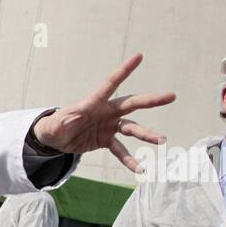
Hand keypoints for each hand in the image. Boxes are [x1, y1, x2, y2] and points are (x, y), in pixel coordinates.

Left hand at [30, 53, 174, 172]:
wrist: (55, 140)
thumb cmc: (55, 126)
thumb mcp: (56, 124)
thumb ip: (65, 120)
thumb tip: (74, 116)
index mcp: (94, 102)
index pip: (110, 83)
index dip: (124, 71)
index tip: (138, 56)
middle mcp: (106, 111)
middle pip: (131, 103)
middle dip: (151, 100)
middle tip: (171, 96)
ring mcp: (109, 126)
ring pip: (132, 128)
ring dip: (146, 134)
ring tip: (161, 140)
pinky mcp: (107, 140)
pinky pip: (121, 150)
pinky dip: (129, 160)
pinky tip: (139, 169)